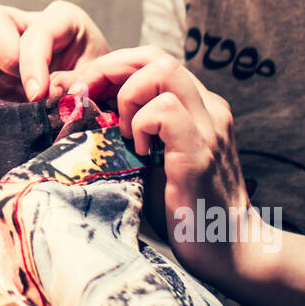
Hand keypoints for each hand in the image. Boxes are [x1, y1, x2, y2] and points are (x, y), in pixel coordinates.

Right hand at [0, 1, 110, 102]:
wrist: (93, 107)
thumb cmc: (99, 89)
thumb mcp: (97, 83)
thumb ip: (74, 85)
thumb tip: (39, 93)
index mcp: (61, 20)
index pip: (36, 31)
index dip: (32, 63)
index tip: (37, 95)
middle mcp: (24, 25)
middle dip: (1, 55)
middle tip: (18, 84)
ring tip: (4, 91)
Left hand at [63, 45, 267, 281]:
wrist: (229, 250)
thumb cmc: (183, 209)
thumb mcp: (147, 159)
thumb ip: (124, 130)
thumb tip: (75, 106)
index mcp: (196, 107)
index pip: (153, 61)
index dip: (114, 68)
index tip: (86, 92)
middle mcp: (208, 108)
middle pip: (156, 56)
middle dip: (111, 69)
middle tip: (90, 100)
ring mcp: (208, 126)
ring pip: (163, 71)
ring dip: (128, 96)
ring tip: (123, 132)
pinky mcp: (200, 152)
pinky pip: (165, 111)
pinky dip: (141, 124)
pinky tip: (139, 153)